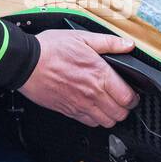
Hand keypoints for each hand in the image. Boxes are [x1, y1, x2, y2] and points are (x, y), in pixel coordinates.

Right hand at [19, 31, 139, 127]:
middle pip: (120, 114)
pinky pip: (90, 123)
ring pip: (107, 122)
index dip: (134, 97)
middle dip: (125, 108)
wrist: (26, 64)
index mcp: (100, 74)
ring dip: (112, 116)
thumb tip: (127, 45)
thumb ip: (109, 43)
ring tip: (109, 105)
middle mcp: (92, 93)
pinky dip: (96, 119)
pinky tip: (93, 108)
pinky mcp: (69, 111)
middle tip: (122, 99)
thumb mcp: (82, 38)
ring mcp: (80, 105)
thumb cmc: (51, 49)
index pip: (128, 97)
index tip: (132, 93)